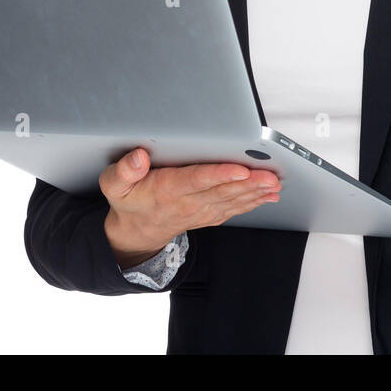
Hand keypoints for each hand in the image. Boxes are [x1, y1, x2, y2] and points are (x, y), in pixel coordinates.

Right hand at [100, 147, 280, 264]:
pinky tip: (270, 194)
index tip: (239, 169)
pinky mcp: (210, 215)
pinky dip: (254, 202)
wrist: (137, 233)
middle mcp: (188, 202)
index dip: (219, 175)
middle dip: (249, 182)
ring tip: (275, 183)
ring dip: (256, 192)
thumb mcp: (114, 185)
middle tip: (270, 175)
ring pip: (232, 200)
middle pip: (222, 190)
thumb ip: (124, 171)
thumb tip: (138, 157)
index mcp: (166, 190)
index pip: (196, 181)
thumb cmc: (130, 202)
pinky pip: (234, 209)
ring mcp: (201, 211)